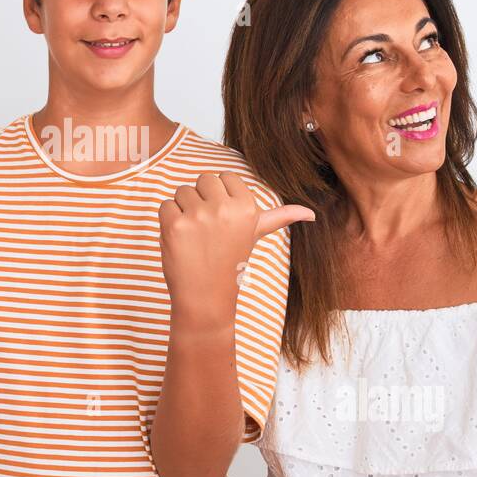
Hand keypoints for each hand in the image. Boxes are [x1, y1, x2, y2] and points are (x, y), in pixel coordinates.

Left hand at [158, 171, 313, 318]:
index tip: (223, 219)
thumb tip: (310, 213)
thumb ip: (280, 218)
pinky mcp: (175, 225)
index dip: (219, 197)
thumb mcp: (256, 236)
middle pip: (203, 180)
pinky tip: (181, 240)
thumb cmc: (230, 264)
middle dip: (202, 200)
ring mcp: (198, 216)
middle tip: (208, 229)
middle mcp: (225, 208)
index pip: (225, 177)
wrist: (205, 298)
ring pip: (182, 191)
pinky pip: (166, 205)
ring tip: (195, 235)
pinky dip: (168, 221)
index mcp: (247, 207)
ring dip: (184, 210)